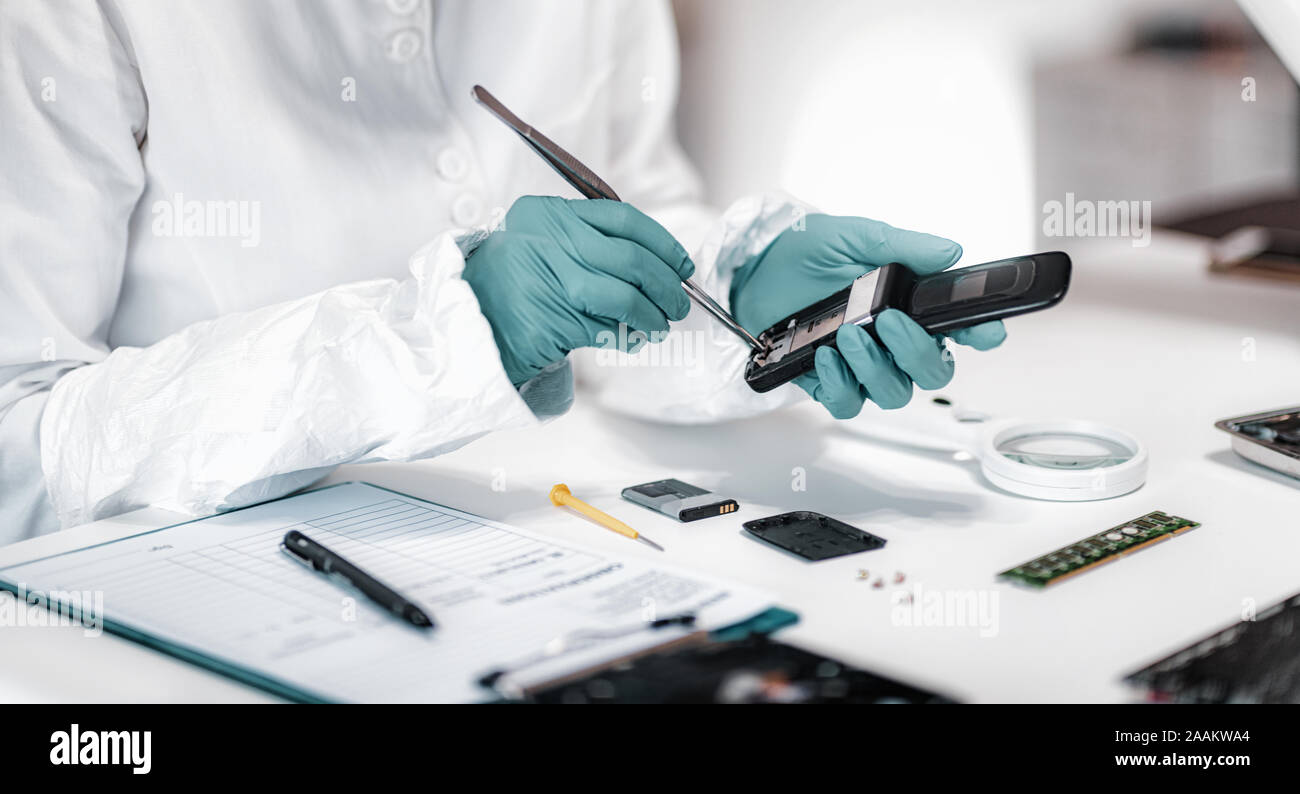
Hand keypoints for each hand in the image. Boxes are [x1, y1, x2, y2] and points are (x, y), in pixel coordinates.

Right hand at [463, 196, 693, 385]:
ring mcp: (549, 280)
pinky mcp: (553, 320)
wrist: (470, 325)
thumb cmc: (510, 288)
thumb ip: (591, 245)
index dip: (662, 243)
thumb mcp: (541, 246)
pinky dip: (629, 336)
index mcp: (547, 214)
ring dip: (653, 315)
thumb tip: (660, 264)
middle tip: (680, 302)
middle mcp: (548, 241)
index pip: (623, 219)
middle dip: (667, 284)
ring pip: (625, 296)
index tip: (681, 264)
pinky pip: (608, 328)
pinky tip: (632, 338)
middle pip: (631, 258)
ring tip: (659, 325)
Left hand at [730, 214, 1005, 417]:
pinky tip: (824, 356)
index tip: (985, 332)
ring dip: (874, 367)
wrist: (755, 269)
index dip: (981, 333)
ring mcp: (863, 365)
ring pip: (894, 393)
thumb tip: (948, 250)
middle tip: (889, 321)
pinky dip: (841, 385)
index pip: (962, 327)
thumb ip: (900, 246)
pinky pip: (848, 404)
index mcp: (912, 305)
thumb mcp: (855, 238)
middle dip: (917, 352)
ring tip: (847, 334)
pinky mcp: (828, 382)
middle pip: (932, 372)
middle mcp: (894, 341)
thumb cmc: (808, 252)